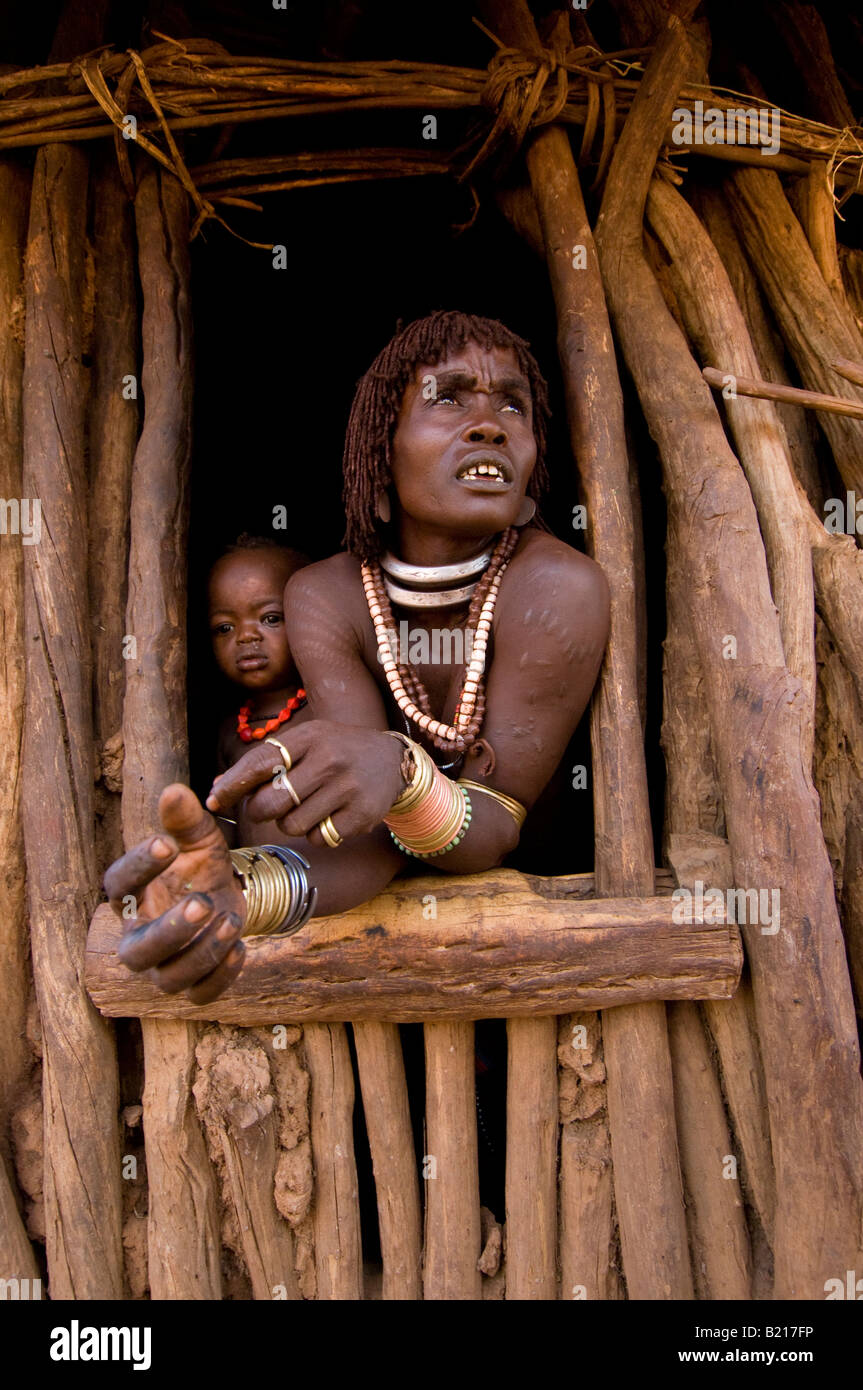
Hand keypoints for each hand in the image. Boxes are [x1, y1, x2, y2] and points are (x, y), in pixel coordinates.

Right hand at [104, 784, 246, 1003]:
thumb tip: (174, 791)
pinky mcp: (193, 985)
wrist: (227, 895)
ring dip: (202, 952)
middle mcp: (138, 936)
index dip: (137, 865)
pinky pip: (200, 995)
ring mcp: (164, 967)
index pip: (117, 886)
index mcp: (131, 896)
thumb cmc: (200, 866)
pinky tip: (240, 948)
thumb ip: (185, 821)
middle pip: (137, 951)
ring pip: (170, 978)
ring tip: (231, 918)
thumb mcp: (199, 839)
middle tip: (202, 903)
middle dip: (169, 931)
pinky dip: (220, 977)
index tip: (165, 841)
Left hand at [205, 719, 404, 845]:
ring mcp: (347, 788)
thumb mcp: (306, 742)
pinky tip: (329, 817)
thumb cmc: (336, 751)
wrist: (393, 760)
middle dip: (260, 810)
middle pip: (270, 803)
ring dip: (291, 823)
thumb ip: (265, 762)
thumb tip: (216, 789)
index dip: (231, 785)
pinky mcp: (361, 815)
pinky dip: (316, 834)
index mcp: (310, 737)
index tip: (213, 801)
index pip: (259, 763)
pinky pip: (318, 839)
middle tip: (268, 807)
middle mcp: (329, 760)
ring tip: (306, 808)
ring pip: (292, 826)